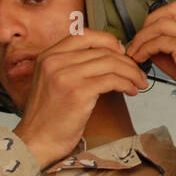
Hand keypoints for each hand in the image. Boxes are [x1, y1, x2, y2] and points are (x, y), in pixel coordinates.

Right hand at [13, 30, 148, 169]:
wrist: (37, 141)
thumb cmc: (49, 116)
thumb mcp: (53, 80)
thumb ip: (71, 65)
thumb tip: (108, 55)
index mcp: (48, 55)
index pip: (84, 35)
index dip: (108, 40)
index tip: (122, 52)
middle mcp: (55, 61)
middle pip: (102, 50)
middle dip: (126, 61)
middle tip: (138, 73)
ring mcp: (66, 75)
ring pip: (111, 64)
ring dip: (131, 73)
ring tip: (138, 83)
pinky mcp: (78, 92)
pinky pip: (112, 80)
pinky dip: (127, 84)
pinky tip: (131, 91)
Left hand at [125, 2, 175, 108]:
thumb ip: (175, 46)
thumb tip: (151, 41)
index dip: (164, 16)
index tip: (152, 28)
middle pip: (174, 9)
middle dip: (152, 20)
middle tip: (140, 35)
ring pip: (163, 24)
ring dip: (144, 36)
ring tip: (136, 50)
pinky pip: (160, 42)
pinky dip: (146, 48)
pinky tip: (141, 57)